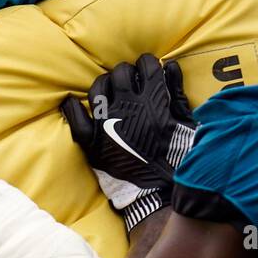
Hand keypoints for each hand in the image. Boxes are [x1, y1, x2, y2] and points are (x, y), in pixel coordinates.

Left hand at [60, 54, 196, 231]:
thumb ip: (177, 92)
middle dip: (126, 72)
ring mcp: (107, 123)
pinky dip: (72, 107)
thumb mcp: (186, 123)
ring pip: (98, 88)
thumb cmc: (178, 158)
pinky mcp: (93, 142)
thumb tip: (169, 65)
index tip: (147, 68)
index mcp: (154, 100)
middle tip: (129, 81)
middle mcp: (129, 106)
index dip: (147, 63)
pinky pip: (76, 118)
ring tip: (109, 91)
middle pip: (121, 72)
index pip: (147, 65)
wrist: (159, 193)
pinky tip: (73, 102)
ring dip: (104, 84)